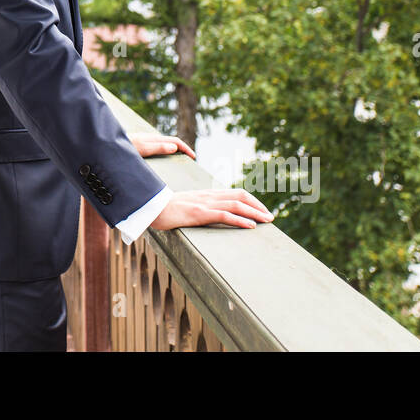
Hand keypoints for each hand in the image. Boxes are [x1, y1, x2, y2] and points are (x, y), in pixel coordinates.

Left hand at [129, 132, 194, 159]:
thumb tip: (175, 147)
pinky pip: (157, 150)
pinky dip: (164, 154)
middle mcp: (150, 139)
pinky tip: (162, 163)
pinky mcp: (140, 147)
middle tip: (190, 160)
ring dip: (174, 152)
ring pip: (164, 146)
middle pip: (171, 143)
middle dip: (182, 150)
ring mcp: (145, 143)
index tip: (193, 157)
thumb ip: (157, 147)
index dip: (186, 148)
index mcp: (153, 139)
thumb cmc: (123, 147)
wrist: (107, 146)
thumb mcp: (141, 149)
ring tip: (179, 163)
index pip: (175, 141)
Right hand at [149, 189, 272, 230]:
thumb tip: (206, 216)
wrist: (148, 206)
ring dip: (255, 213)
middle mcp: (208, 196)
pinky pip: (224, 215)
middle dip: (258, 206)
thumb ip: (197, 208)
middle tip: (271, 217)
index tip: (261, 210)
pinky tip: (250, 226)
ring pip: (236, 204)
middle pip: (240, 196)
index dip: (252, 200)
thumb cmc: (164, 208)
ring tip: (267, 221)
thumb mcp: (185, 206)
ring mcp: (204, 204)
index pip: (235, 193)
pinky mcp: (199, 213)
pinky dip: (240, 220)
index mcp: (206, 194)